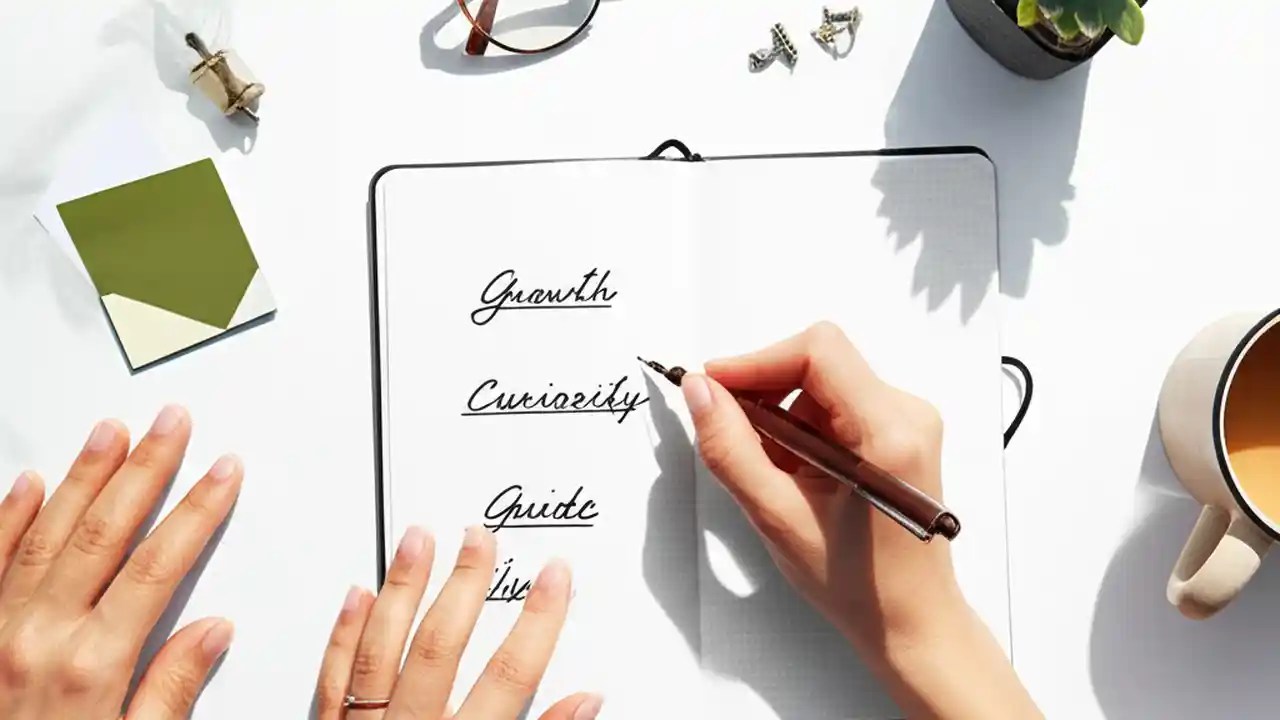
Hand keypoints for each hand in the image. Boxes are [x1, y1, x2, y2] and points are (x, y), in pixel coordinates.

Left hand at [0, 406, 241, 718]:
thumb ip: (172, 688)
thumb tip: (213, 632)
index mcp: (93, 665)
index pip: (162, 564)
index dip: (197, 510)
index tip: (223, 473)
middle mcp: (40, 637)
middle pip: (105, 532)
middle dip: (146, 468)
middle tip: (171, 424)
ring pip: (46, 531)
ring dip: (83, 475)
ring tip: (111, 432)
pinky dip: (9, 515)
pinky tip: (31, 482)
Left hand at [313, 526, 601, 719]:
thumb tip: (586, 703)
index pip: (509, 678)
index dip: (537, 621)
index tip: (555, 577)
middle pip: (440, 648)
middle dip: (465, 586)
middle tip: (481, 538)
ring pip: (381, 650)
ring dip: (402, 589)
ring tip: (418, 538)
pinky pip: (331, 679)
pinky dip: (345, 634)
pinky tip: (358, 592)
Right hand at [684, 323, 1040, 718]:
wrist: (911, 619)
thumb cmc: (857, 583)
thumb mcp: (778, 517)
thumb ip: (731, 449)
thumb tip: (700, 392)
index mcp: (890, 433)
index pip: (818, 352)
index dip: (757, 361)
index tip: (714, 387)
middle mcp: (908, 415)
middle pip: (819, 362)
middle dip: (766, 391)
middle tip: (733, 435)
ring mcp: (908, 421)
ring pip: (823, 383)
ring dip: (783, 416)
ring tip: (772, 472)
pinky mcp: (900, 432)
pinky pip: (837, 404)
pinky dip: (803, 429)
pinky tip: (796, 473)